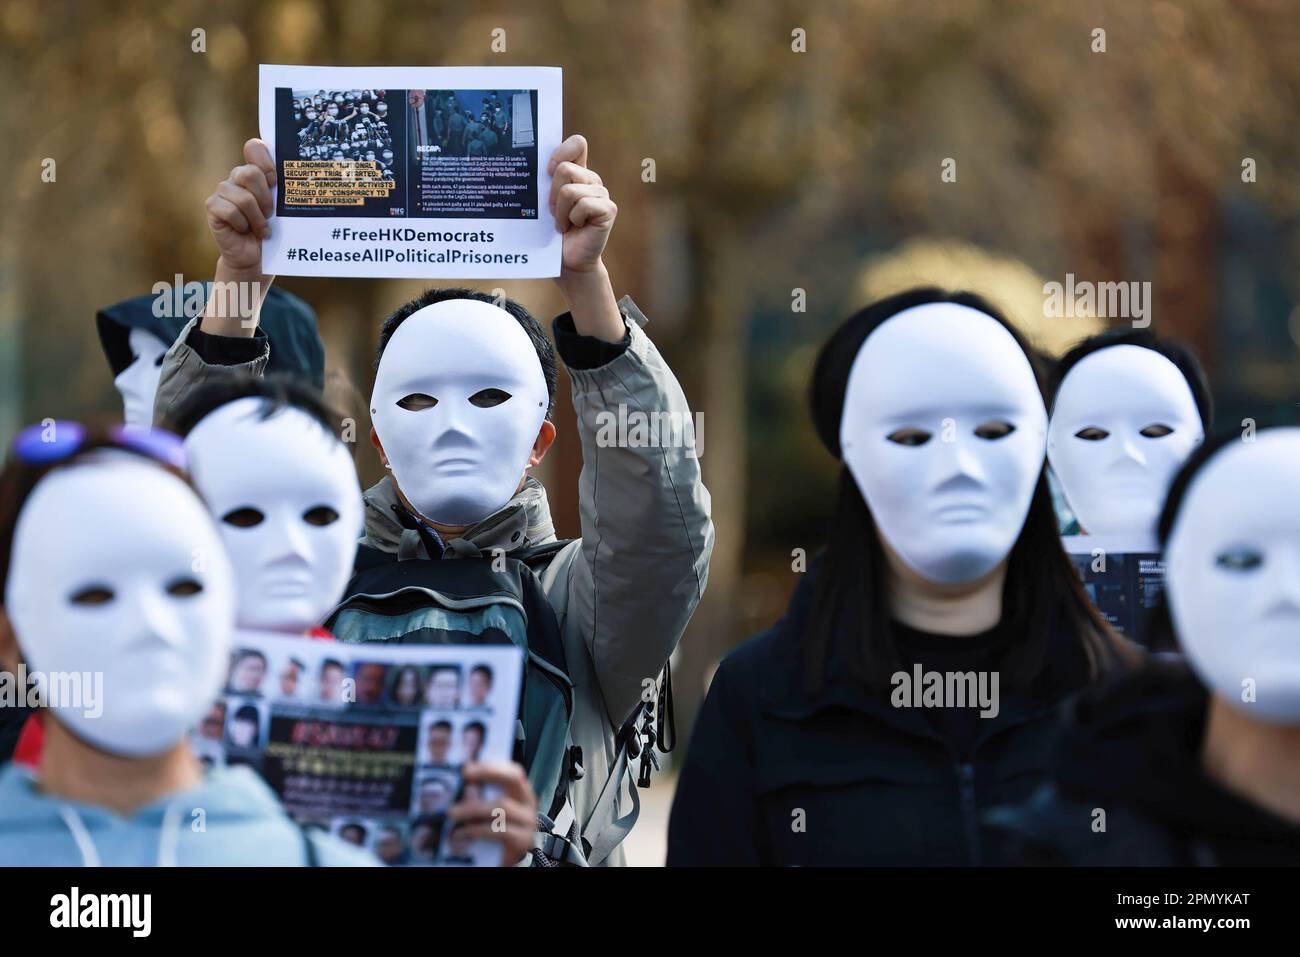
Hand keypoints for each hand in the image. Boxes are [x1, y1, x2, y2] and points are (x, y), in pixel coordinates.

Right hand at [205, 138, 275, 272]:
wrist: (256, 256)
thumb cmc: (273, 230)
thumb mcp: (283, 208)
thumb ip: (285, 189)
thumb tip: (300, 174)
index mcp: (255, 171)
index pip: (255, 148)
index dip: (266, 162)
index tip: (275, 181)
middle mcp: (236, 177)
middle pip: (251, 173)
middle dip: (265, 199)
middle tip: (271, 215)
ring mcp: (222, 190)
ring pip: (243, 198)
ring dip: (257, 218)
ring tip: (262, 229)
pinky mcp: (212, 206)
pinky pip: (230, 211)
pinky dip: (243, 225)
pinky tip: (245, 231)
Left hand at [447, 761, 538, 865]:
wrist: (500, 860)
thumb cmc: (491, 830)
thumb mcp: (482, 810)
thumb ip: (477, 796)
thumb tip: (467, 787)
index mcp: (519, 791)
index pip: (511, 771)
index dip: (491, 766)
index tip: (467, 768)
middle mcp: (528, 802)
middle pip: (514, 778)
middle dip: (488, 772)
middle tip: (464, 777)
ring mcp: (528, 821)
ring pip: (502, 806)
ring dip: (473, 807)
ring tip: (452, 813)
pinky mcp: (523, 840)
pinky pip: (500, 831)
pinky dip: (476, 830)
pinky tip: (460, 833)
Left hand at [548, 134, 615, 275]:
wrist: (566, 261)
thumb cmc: (551, 233)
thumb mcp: (543, 202)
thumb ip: (543, 181)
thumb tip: (527, 161)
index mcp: (577, 173)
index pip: (577, 143)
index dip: (561, 152)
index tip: (548, 170)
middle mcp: (592, 180)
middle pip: (566, 169)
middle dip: (552, 194)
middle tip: (553, 213)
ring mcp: (602, 194)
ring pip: (570, 190)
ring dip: (560, 212)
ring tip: (563, 224)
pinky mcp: (608, 209)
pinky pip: (583, 205)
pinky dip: (572, 219)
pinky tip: (575, 228)